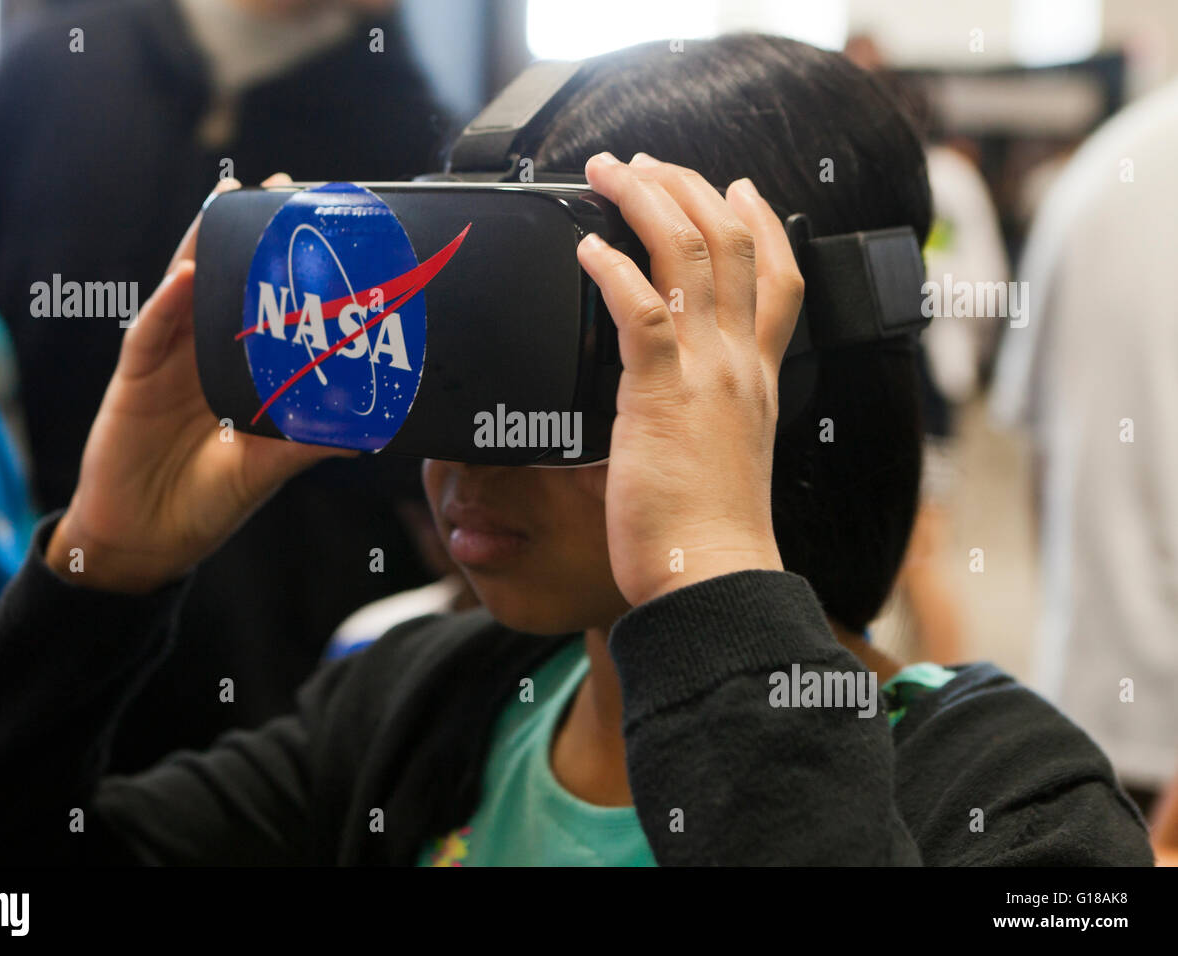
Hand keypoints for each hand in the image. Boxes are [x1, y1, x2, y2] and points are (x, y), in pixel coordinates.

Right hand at [47, 175, 352, 592]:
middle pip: (225, 281)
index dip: (287, 271)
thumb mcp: (264, 471)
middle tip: (279, 188)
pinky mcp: (133, 378)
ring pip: (184, 290)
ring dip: (205, 246)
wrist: (143, 541)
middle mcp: (203, 355)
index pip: (264, 309)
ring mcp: (166, 361)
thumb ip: (304, 445)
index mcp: (238, 372)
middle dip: (248, 234)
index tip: (320, 229)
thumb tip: (365, 434)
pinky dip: (167, 305)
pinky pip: (150, 333)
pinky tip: (187, 277)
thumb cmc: (205, 503)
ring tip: (228, 202)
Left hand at [576, 152, 802, 607]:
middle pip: (732, 244)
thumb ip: (710, 412)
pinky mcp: (660, 395)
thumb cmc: (711, 532)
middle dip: (689, 188)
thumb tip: (675, 399)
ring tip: (610, 174)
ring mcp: (706, 374)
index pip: (779, 278)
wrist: (713, 579)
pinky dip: (612, 269)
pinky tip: (586, 248)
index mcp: (759, 378)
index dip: (761, 221)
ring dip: (646, 202)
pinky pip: (640, 310)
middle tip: (647, 163)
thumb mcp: (727, 455)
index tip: (736, 186)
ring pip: (687, 256)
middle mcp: (740, 365)